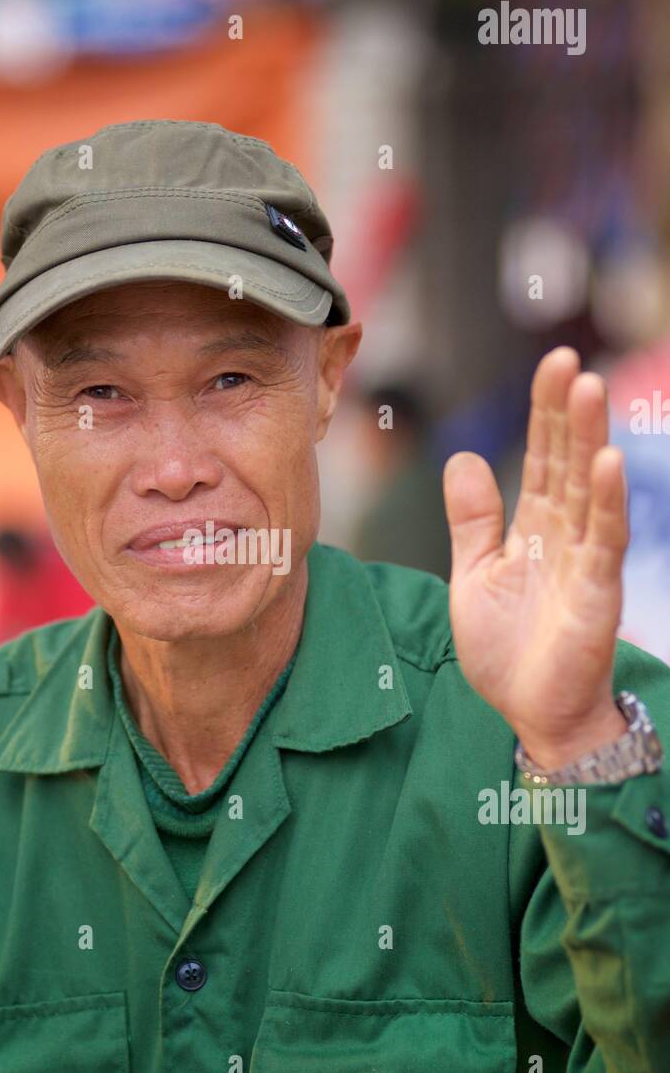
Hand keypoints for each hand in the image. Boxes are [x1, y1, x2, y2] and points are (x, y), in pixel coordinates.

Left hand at [442, 346, 628, 770]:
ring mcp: (584, 560)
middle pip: (566, 461)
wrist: (530, 713)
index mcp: (534, 526)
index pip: (541, 456)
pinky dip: (606, 502)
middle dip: (566, 411)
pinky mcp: (597, 593)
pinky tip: (607, 463)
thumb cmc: (508, 648)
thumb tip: (465, 457)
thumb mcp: (475, 575)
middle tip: (566, 360)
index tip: (549, 363)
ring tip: (587, 390)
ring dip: (589, 440)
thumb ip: (474, 520)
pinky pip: (603, 540)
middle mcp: (564, 534)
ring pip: (588, 489)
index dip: (544, 412)